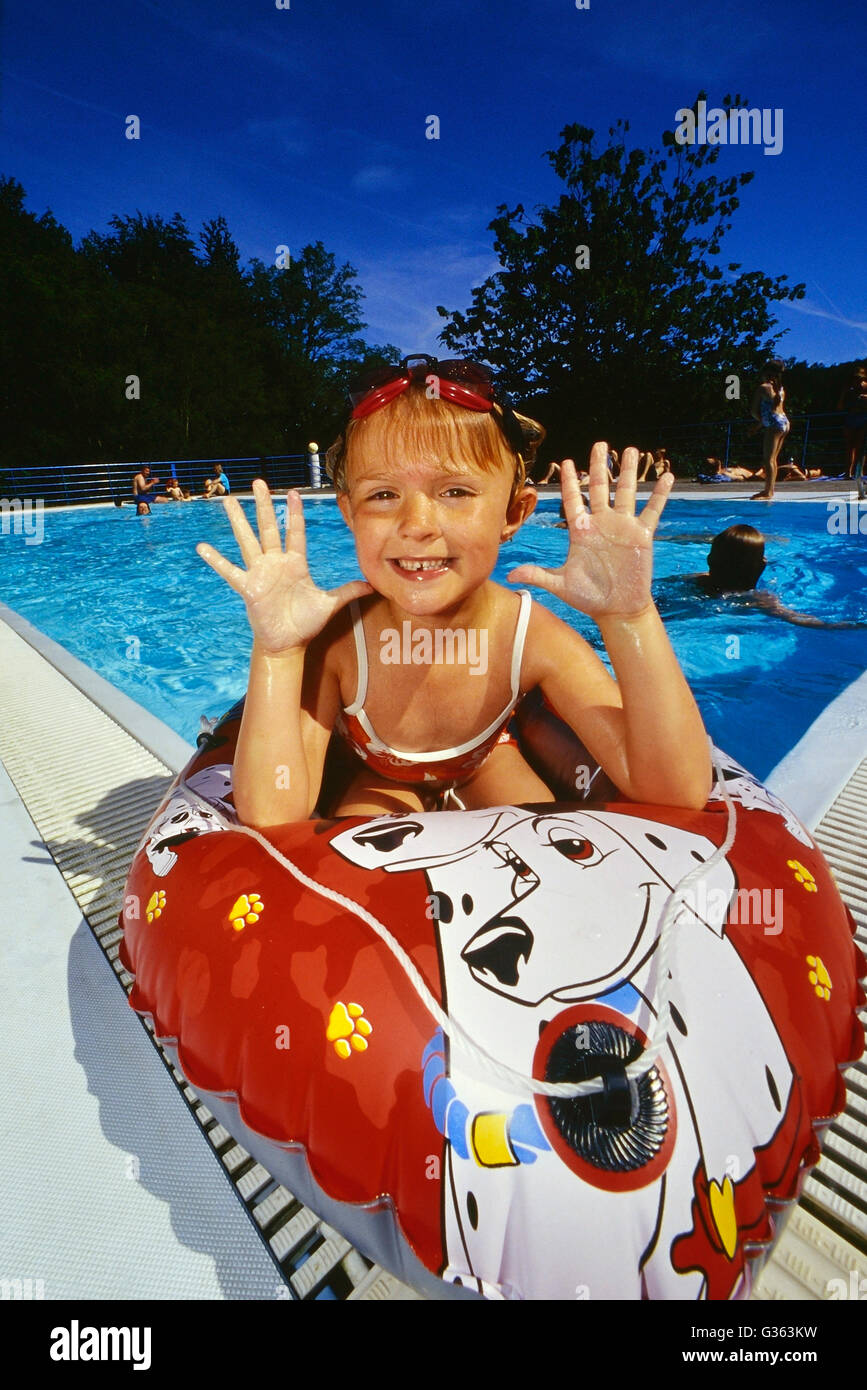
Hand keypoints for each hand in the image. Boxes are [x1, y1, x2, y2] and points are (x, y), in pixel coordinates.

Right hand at [196, 479, 372, 652]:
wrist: (288, 643)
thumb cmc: (305, 622)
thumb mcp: (330, 604)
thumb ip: (348, 591)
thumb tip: (372, 586)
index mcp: (295, 563)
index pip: (295, 532)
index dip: (294, 513)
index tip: (292, 493)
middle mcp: (276, 563)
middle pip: (268, 528)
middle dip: (264, 505)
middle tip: (258, 482)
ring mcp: (260, 573)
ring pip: (248, 541)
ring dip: (238, 521)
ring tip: (229, 501)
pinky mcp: (248, 588)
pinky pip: (230, 571)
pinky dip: (216, 560)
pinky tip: (203, 547)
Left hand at [507, 445, 671, 619]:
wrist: (616, 610)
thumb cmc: (589, 598)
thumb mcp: (560, 584)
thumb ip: (537, 575)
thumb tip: (508, 576)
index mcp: (581, 531)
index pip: (573, 499)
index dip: (569, 482)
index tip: (566, 462)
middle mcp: (602, 524)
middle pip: (599, 488)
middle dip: (598, 466)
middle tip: (599, 445)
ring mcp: (623, 527)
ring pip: (626, 492)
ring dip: (628, 472)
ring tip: (629, 451)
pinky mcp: (642, 535)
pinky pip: (652, 510)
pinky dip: (660, 494)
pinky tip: (667, 477)